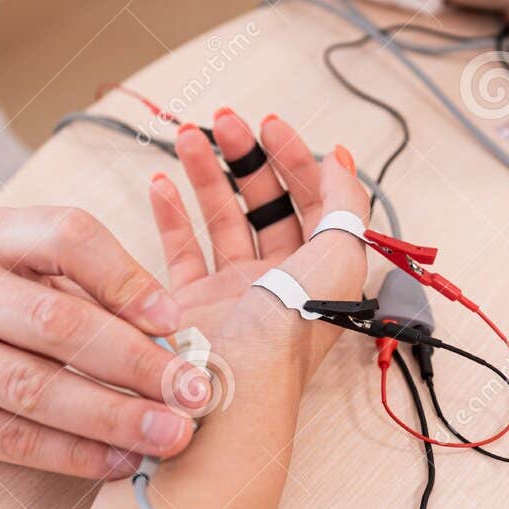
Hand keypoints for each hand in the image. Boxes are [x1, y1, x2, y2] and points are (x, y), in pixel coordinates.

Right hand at [0, 206, 195, 480]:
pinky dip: (75, 454)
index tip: (174, 317)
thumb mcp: (8, 261)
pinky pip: (14, 440)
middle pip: (56, 323)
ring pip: (36, 390)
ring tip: (172, 434)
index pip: (65, 236)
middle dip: (135, 361)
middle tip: (194, 389)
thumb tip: (170, 329)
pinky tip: (124, 461)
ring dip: (114, 417)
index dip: (125, 276)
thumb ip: (78, 281)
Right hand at [147, 108, 369, 382]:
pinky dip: (170, 214)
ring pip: (222, 219)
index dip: (297, 160)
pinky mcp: (191, 305)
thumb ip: (347, 204)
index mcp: (322, 271)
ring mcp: (234, 292)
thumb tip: (341, 163)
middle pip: (267, 205)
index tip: (271, 126)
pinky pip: (180, 251)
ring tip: (189, 136)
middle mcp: (280, 281)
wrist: (232, 387)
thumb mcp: (341, 255)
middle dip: (248, 158)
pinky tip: (161, 182)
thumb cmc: (288, 330)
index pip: (316, 203)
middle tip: (226, 122)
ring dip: (207, 174)